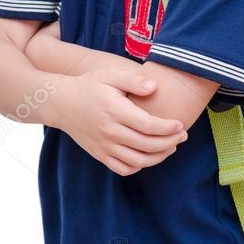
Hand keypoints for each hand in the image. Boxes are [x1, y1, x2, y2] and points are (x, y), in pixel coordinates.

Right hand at [49, 67, 187, 175]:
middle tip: (182, 135)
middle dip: (170, 142)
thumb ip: (133, 80)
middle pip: (148, 145)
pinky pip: (123, 168)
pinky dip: (140, 166)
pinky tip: (149, 156)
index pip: (149, 126)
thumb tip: (154, 87)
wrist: (61, 103)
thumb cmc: (89, 85)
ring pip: (138, 161)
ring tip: (171, 146)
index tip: (181, 124)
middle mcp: (109, 131)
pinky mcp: (99, 155)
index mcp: (115, 110)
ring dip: (159, 157)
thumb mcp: (110, 74)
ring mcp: (104, 146)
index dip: (169, 128)